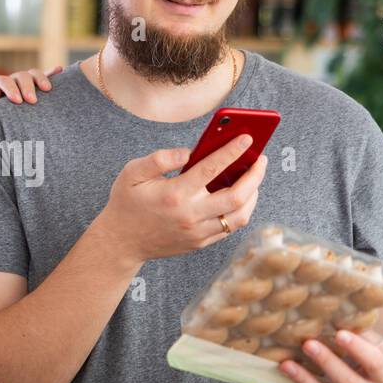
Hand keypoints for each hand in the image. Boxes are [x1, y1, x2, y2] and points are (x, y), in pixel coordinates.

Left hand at [0, 66, 63, 124]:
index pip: (2, 80)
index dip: (10, 88)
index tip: (17, 101)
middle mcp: (8, 83)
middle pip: (20, 76)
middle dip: (27, 86)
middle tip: (32, 101)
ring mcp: (21, 86)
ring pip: (32, 74)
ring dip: (40, 79)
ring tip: (47, 89)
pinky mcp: (33, 91)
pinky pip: (43, 79)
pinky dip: (51, 74)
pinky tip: (59, 70)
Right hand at [92, 134, 266, 265]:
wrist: (121, 242)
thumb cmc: (127, 203)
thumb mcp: (132, 173)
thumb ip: (159, 158)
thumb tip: (188, 152)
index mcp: (174, 194)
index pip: (211, 169)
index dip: (232, 151)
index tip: (248, 139)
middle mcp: (190, 215)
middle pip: (236, 196)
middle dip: (255, 175)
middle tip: (261, 160)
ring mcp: (197, 232)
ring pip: (239, 216)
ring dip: (253, 195)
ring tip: (255, 179)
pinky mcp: (200, 243)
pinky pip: (230, 228)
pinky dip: (241, 211)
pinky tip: (242, 196)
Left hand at [262, 330, 382, 382]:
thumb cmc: (376, 357)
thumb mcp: (378, 343)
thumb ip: (361, 331)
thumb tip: (337, 309)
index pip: (373, 363)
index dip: (357, 349)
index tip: (341, 334)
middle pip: (347, 382)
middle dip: (326, 363)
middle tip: (308, 344)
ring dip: (303, 382)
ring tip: (285, 365)